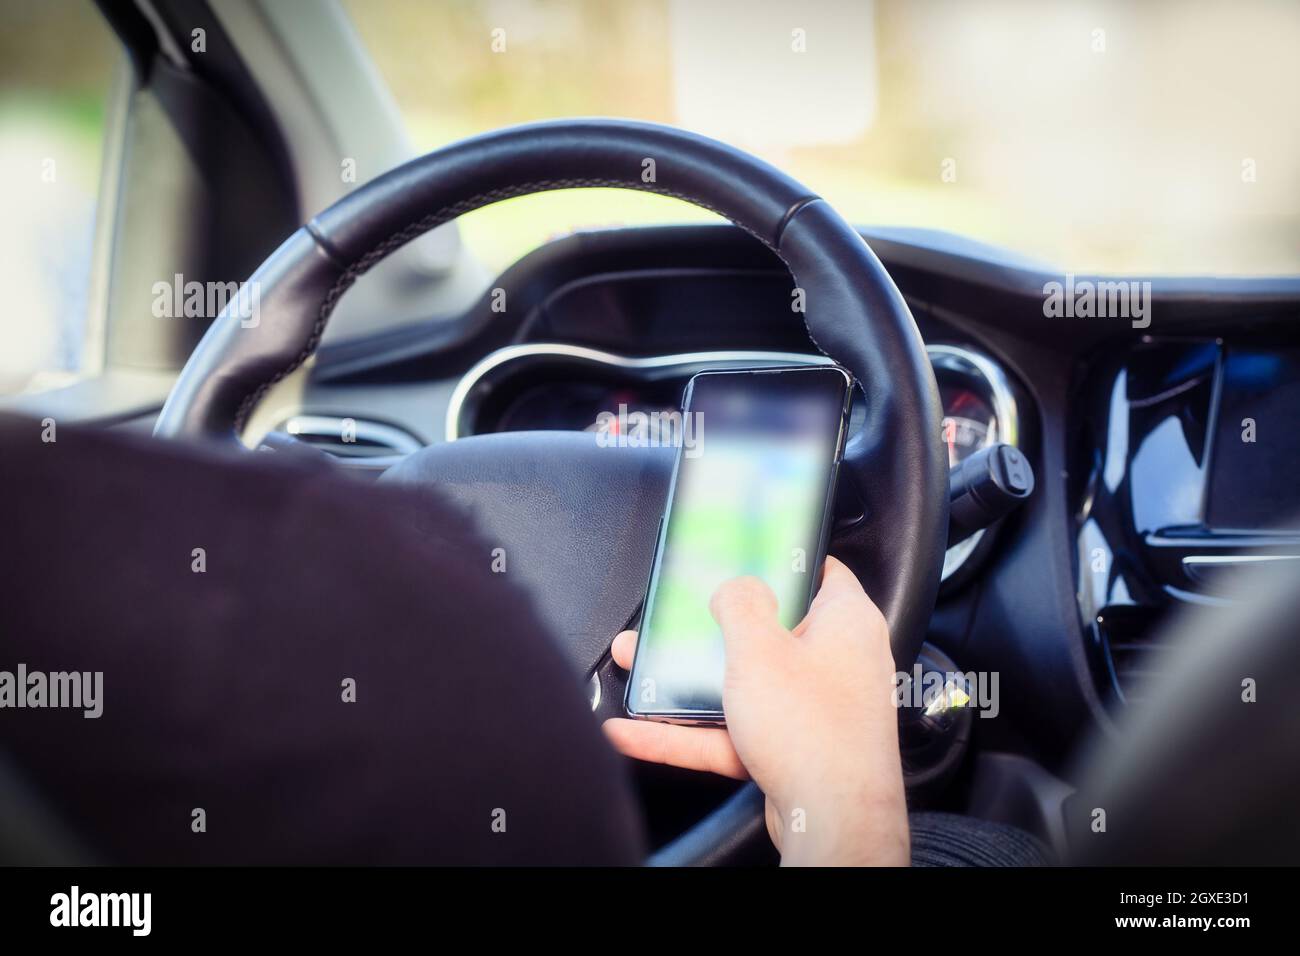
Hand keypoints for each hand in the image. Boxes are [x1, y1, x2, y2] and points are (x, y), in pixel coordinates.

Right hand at [603, 556, 908, 865]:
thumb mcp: (760, 650)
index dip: (780, 560)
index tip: (745, 554)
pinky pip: (733, 730)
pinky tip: (639, 731)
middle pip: (767, 630)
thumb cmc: (817, 735)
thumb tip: (733, 586)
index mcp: (845, 622)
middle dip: (710, 630)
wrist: (833, 822)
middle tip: (675, 621)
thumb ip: (740, 605)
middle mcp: (836, 662)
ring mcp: (812, 708)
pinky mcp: (792, 748)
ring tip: (641, 670)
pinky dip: (688, 732)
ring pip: (742, 685)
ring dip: (689, 682)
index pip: (819, 572)